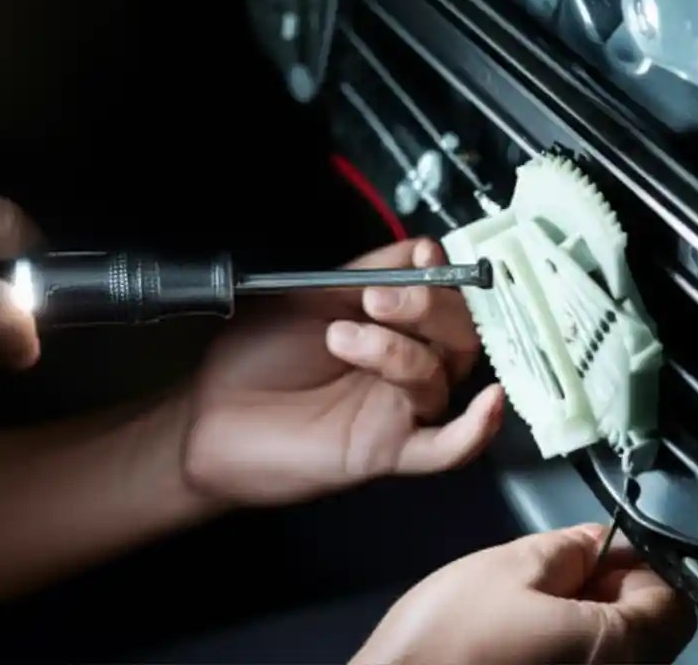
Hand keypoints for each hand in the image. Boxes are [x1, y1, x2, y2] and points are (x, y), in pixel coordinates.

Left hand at [182, 237, 505, 504]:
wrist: (210, 414)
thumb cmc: (256, 354)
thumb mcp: (311, 293)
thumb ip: (370, 270)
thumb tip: (426, 247)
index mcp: (395, 325)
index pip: (448, 296)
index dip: (445, 275)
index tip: (424, 257)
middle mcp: (407, 365)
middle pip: (461, 336)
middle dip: (429, 309)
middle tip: (377, 299)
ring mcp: (402, 409)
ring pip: (443, 378)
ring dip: (400, 354)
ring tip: (342, 338)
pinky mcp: (390, 451)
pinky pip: (448, 447)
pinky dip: (476, 428)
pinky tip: (488, 404)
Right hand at [352, 523, 696, 663]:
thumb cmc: (445, 642)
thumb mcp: (509, 568)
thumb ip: (568, 549)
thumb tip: (597, 541)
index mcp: (618, 649)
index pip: (676, 603)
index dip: (643, 567)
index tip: (601, 555)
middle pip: (649, 634)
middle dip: (613, 595)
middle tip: (560, 575)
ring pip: (615, 656)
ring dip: (588, 625)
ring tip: (531, 610)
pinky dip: (566, 652)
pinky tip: (521, 642)